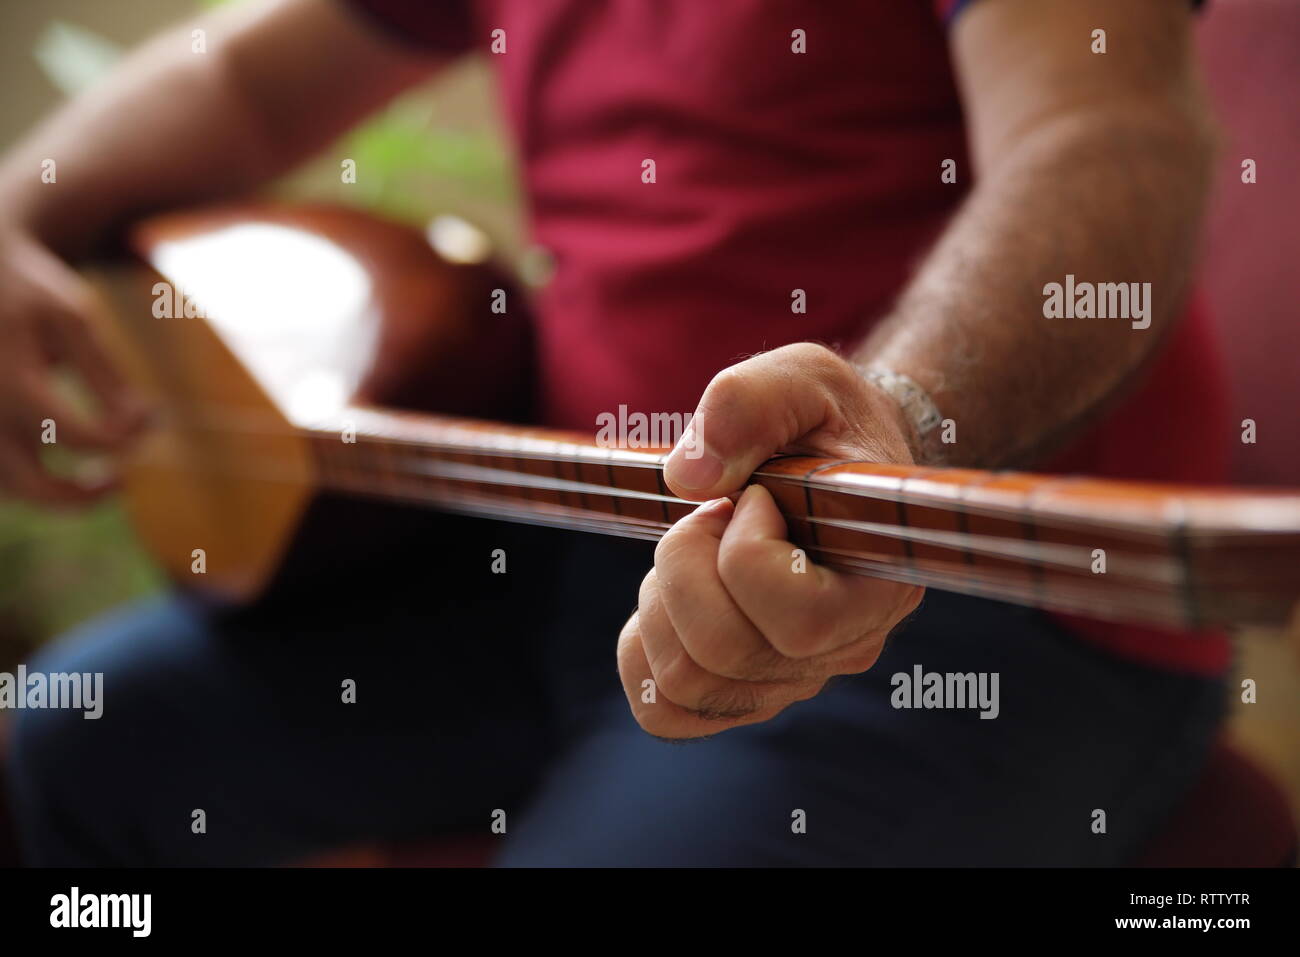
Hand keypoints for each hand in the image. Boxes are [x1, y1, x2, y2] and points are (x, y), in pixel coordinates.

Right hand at [0, 230, 149, 505]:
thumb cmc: (28, 297)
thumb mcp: (73, 318)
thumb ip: (105, 373)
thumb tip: (144, 423)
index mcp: (10, 377)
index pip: (76, 436)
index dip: (121, 441)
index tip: (147, 422)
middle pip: (31, 484)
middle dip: (82, 496)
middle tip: (118, 481)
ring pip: (9, 488)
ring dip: (54, 497)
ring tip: (95, 480)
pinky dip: (27, 484)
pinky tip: (59, 469)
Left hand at [617, 343, 924, 737]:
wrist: (836, 459)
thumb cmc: (825, 420)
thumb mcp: (801, 377)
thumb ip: (748, 402)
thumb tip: (685, 478)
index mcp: (879, 583)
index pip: (797, 618)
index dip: (746, 550)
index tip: (753, 496)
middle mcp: (845, 647)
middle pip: (723, 651)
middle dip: (685, 564)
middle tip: (708, 511)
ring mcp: (794, 677)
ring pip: (687, 682)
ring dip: (661, 600)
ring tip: (694, 546)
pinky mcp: (746, 688)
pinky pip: (666, 710)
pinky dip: (642, 652)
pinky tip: (666, 598)